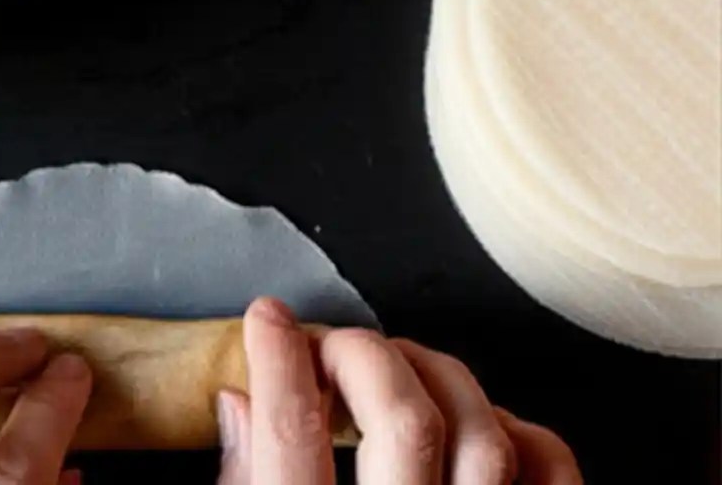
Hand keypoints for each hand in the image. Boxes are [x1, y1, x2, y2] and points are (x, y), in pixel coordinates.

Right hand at [217, 298, 581, 484]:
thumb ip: (243, 482)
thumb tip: (237, 405)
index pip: (292, 436)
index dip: (278, 358)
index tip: (267, 318)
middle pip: (404, 423)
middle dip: (364, 356)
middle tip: (333, 342)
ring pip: (486, 439)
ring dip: (439, 378)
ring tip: (402, 366)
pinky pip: (550, 472)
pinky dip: (522, 429)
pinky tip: (480, 416)